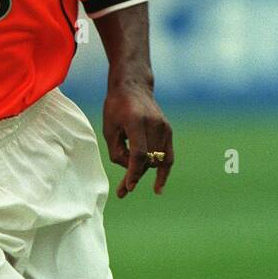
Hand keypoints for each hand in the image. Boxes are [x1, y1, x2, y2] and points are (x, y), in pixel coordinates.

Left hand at [102, 84, 173, 198]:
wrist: (133, 87)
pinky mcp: (168, 131)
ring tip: (127, 185)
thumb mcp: (109, 129)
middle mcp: (155, 124)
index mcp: (137, 122)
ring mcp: (164, 128)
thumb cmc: (116, 108)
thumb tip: (130, 170)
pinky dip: (163, 172)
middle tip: (122, 191)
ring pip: (156, 160)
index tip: (129, 187)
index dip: (134, 172)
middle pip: (148, 159)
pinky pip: (168, 157)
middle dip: (135, 175)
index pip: (139, 153)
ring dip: (143, 173)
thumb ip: (118, 151)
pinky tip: (157, 188)